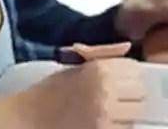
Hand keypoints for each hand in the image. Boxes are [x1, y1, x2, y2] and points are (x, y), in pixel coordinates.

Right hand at [12, 57, 144, 127]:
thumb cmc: (50, 92)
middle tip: (116, 98)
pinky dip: (119, 126)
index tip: (120, 80)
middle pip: (139, 92)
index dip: (128, 75)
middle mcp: (105, 92)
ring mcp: (105, 117)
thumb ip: (104, 54)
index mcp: (99, 70)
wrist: (28, 119)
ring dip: (127, 113)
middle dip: (130, 94)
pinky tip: (105, 122)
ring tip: (109, 112)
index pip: (134, 69)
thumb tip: (128, 47)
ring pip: (135, 114)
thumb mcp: (75, 66)